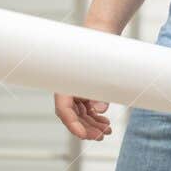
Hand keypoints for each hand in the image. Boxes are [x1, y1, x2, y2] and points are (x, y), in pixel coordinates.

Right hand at [54, 18, 118, 140]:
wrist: (101, 33)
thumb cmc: (98, 50)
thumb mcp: (101, 68)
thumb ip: (101, 91)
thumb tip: (101, 110)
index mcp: (65, 84)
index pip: (64, 111)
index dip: (72, 125)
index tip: (83, 135)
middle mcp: (68, 90)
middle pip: (73, 117)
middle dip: (85, 128)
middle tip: (100, 137)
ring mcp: (76, 91)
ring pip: (81, 115)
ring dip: (92, 125)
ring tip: (106, 132)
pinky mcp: (85, 91)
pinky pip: (88, 110)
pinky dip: (96, 118)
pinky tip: (106, 125)